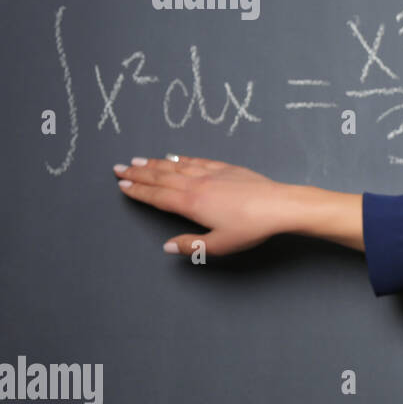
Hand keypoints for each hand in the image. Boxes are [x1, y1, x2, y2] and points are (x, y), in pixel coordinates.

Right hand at [114, 154, 295, 256]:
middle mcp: (197, 185)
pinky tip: (176, 157)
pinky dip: (183, 158)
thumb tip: (167, 247)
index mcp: (191, 204)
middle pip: (162, 177)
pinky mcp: (228, 168)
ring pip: (177, 166)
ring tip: (139, 160)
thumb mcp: (219, 245)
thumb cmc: (251, 228)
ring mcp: (213, 174)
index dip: (138, 191)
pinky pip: (198, 161)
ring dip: (156, 163)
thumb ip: (190, 245)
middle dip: (139, 173)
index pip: (157, 197)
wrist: (280, 205)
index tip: (122, 185)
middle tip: (120, 168)